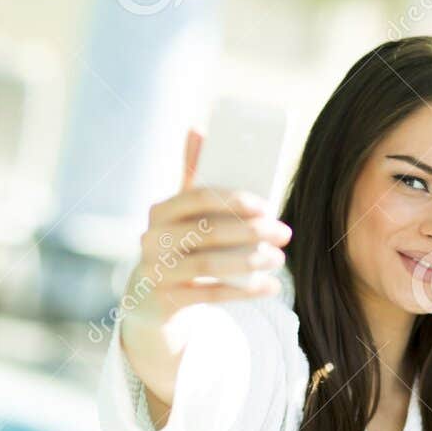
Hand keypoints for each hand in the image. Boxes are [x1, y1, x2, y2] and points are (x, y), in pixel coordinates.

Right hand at [125, 128, 292, 324]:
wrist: (147, 298)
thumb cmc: (176, 245)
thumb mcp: (180, 213)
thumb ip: (192, 177)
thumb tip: (198, 129)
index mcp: (159, 212)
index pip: (197, 198)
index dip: (233, 200)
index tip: (267, 205)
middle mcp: (151, 240)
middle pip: (207, 232)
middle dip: (251, 232)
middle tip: (283, 233)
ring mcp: (156, 272)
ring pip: (208, 265)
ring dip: (250, 261)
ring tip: (278, 260)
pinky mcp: (165, 301)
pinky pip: (210, 295)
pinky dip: (244, 291)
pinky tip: (270, 287)